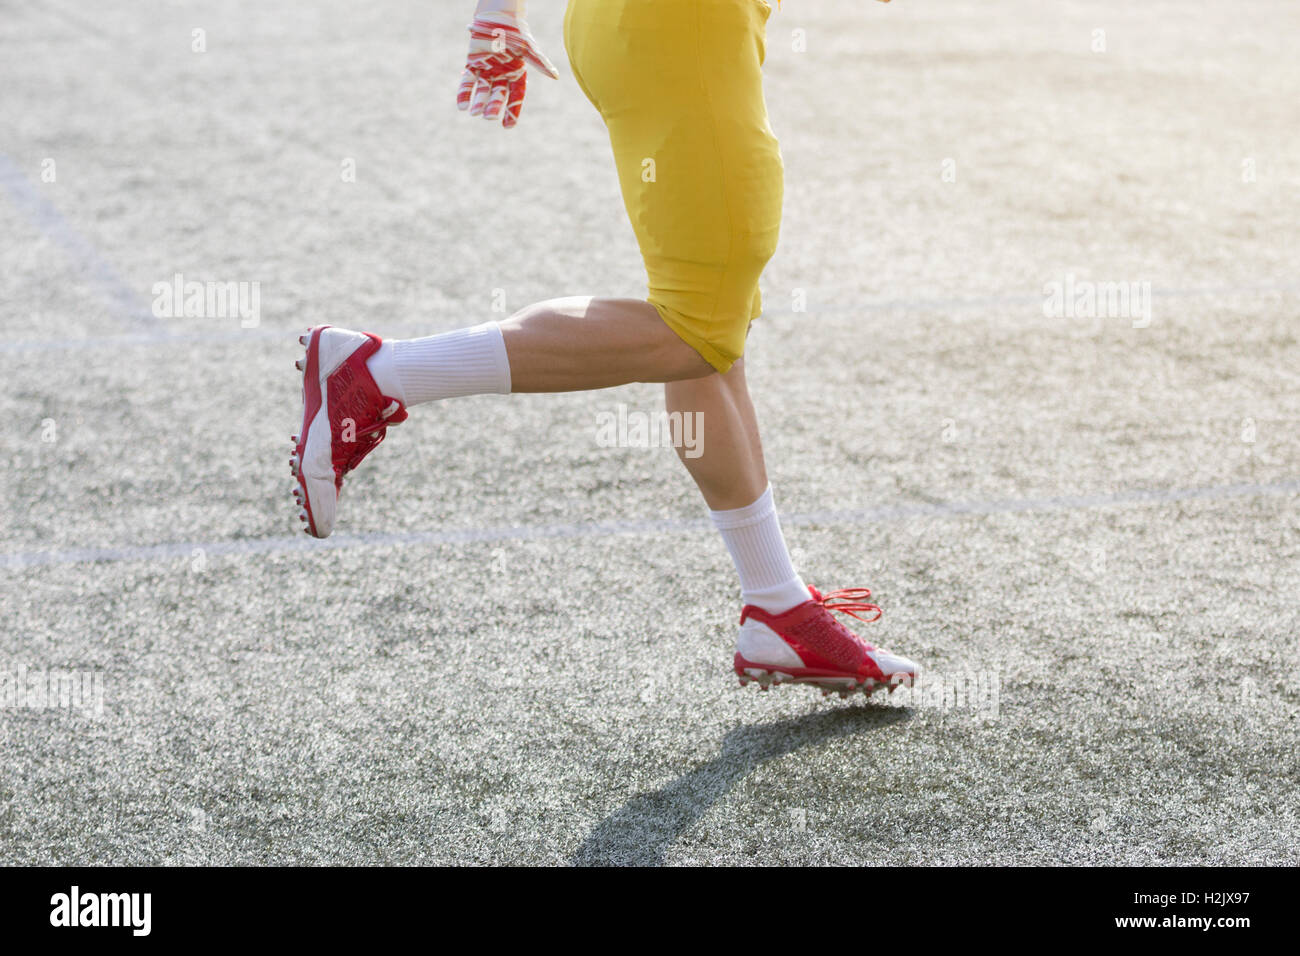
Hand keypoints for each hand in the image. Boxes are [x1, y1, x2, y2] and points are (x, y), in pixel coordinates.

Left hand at [456, 10, 558, 128]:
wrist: (498, 13)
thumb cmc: (516, 30)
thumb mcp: (528, 48)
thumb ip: (540, 63)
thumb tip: (555, 77)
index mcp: (516, 72)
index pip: (515, 95)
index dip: (512, 110)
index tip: (507, 126)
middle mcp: (502, 74)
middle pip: (498, 95)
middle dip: (493, 106)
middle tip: (488, 117)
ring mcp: (487, 69)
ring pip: (482, 90)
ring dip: (478, 101)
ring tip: (474, 113)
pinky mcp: (473, 63)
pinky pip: (468, 81)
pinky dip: (464, 93)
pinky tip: (461, 105)